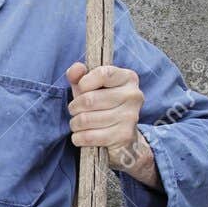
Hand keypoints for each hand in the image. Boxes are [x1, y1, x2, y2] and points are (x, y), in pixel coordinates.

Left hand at [64, 60, 156, 180]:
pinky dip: (78, 137)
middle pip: (89, 99)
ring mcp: (130, 116)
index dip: (84, 83)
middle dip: (74, 107)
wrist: (121, 136)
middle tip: (75, 111)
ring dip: (75, 123)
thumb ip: (79, 75)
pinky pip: (89, 136)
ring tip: (78, 123)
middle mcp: (133, 95)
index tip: (81, 89)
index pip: (102, 74)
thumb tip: (76, 69)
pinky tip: (81, 136)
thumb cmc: (102, 105)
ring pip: (86, 119)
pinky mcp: (124, 135)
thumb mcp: (90, 87)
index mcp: (128, 78)